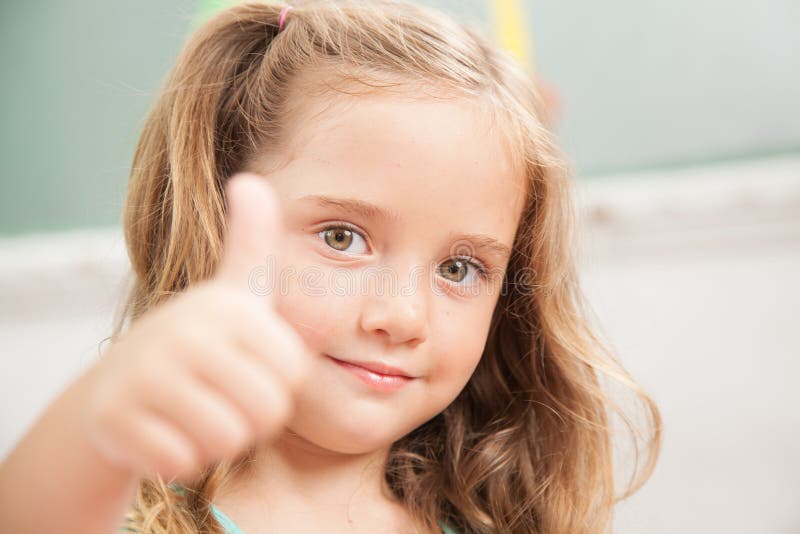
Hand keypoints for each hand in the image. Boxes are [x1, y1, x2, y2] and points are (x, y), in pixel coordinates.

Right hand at [80, 173, 311, 481]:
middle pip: (265, 411)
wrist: (120, 385)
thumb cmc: (200, 340)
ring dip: (215, 438)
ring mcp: (145, 374)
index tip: (245, 368)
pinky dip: (178, 457)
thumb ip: (252, 243)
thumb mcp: (232, 291)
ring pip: (226, 440)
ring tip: (193, 411)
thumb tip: (250, 180)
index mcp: (227, 305)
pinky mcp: (115, 418)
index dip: (274, 386)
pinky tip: (162, 430)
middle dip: (249, 418)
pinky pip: (182, 462)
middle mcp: (185, 330)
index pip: (292, 376)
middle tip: (220, 396)